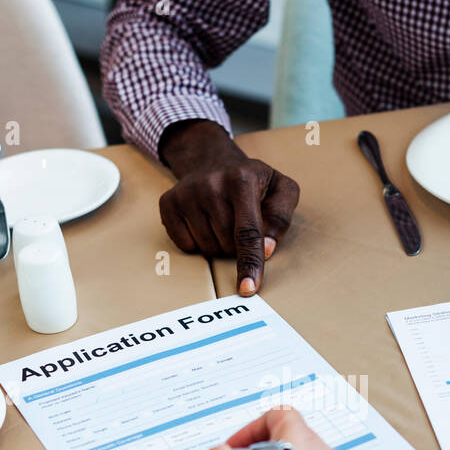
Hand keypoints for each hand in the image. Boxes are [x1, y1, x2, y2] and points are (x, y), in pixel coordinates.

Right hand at [158, 120, 299, 296]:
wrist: (212, 160)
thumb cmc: (253, 181)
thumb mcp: (281, 189)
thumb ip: (281, 218)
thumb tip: (266, 249)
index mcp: (242, 179)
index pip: (248, 232)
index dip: (249, 262)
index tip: (248, 289)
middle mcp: (211, 184)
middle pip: (227, 244)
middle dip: (237, 246)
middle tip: (239, 223)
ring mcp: (187, 193)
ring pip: (207, 248)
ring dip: (219, 245)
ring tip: (222, 221)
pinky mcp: (168, 202)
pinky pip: (185, 245)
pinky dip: (197, 243)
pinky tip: (203, 222)